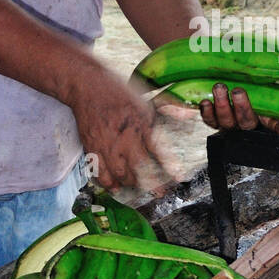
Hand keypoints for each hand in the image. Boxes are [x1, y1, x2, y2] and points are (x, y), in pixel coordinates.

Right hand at [66, 60, 176, 190]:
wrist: (87, 86)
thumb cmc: (118, 90)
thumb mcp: (147, 96)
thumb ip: (170, 107)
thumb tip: (191, 114)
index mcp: (141, 123)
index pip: (159, 149)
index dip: (170, 165)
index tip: (178, 178)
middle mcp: (125, 136)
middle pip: (140, 168)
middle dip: (152, 184)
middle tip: (159, 192)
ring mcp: (108, 144)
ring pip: (121, 174)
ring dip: (130, 183)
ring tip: (136, 185)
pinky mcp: (92, 148)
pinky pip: (100, 173)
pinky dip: (108, 183)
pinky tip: (114, 186)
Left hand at [196, 83, 278, 137]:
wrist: (225, 82)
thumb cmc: (248, 81)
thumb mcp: (262, 80)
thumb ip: (273, 75)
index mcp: (263, 114)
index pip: (275, 123)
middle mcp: (246, 121)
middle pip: (247, 121)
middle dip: (242, 107)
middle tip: (238, 91)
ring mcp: (229, 122)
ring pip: (226, 120)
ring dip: (222, 105)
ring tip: (219, 87)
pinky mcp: (214, 120)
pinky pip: (209, 120)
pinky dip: (206, 112)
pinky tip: (205, 101)